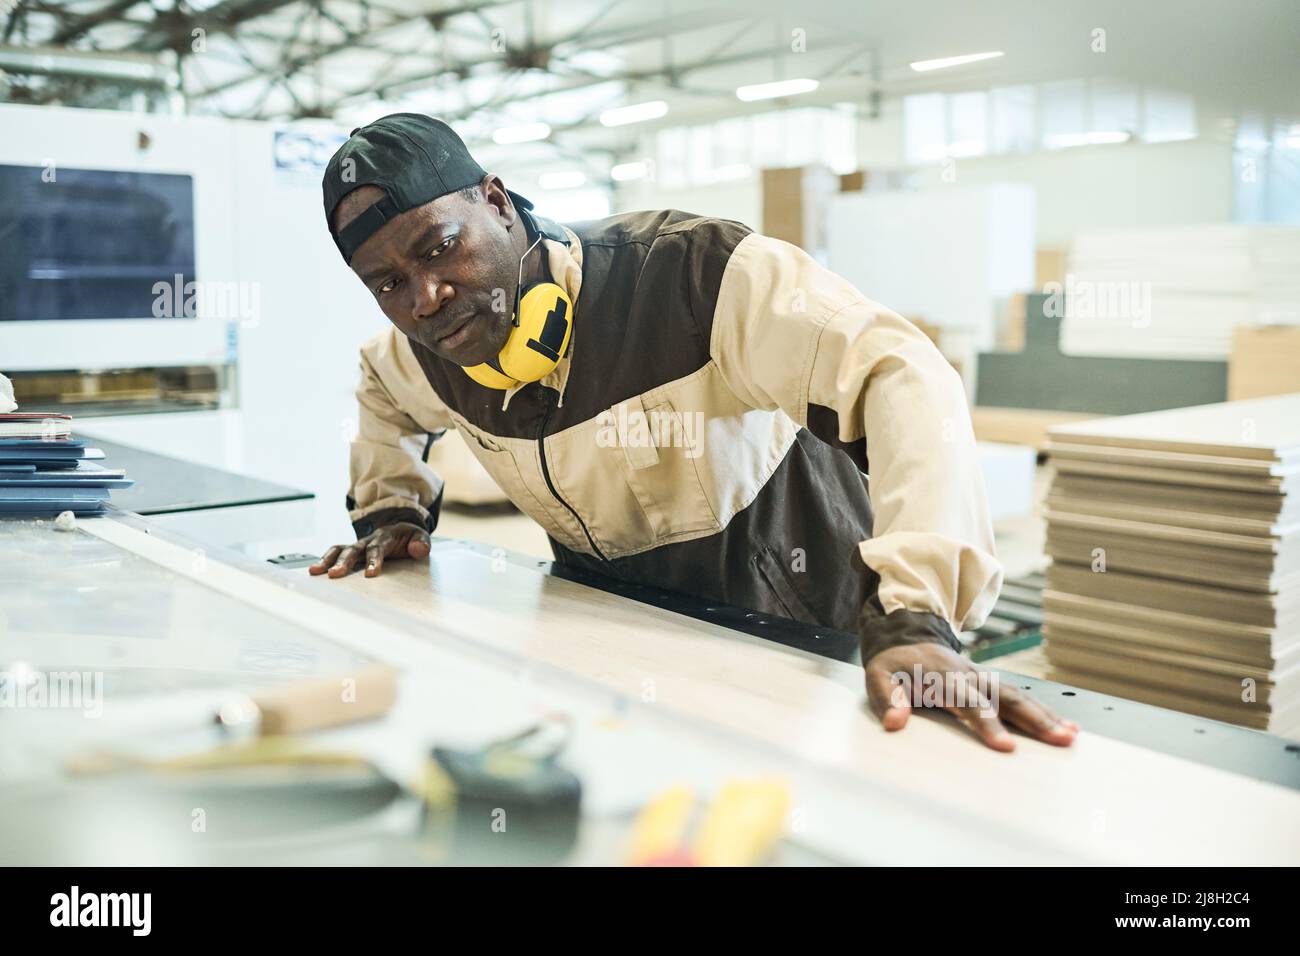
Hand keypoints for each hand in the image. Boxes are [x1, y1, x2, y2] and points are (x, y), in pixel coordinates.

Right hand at [308, 521, 430, 579]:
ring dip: (327, 559)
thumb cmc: (409, 536)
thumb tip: (418, 550)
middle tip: (335, 574)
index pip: (378, 549)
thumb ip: (421, 543)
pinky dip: (324, 560)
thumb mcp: (420, 537)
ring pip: (340, 549)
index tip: (370, 574)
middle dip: (344, 562)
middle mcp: (368, 540)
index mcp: (385, 537)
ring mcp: (358, 545)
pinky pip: (335, 553)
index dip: (374, 561)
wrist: (399, 528)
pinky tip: (314, 570)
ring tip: (316, 571)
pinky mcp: (351, 551)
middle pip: (354, 550)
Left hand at [863, 643, 1078, 751]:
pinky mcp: (990, 684)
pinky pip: (1020, 698)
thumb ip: (887, 699)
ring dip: (1046, 717)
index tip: (1005, 746)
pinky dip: (1044, 712)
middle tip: (1061, 740)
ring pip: (1019, 697)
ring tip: (1072, 737)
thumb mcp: (878, 677)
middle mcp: (970, 677)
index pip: (969, 702)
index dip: (987, 723)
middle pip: (1006, 698)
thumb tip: (895, 722)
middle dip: (1034, 720)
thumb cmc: (892, 664)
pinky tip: (1067, 726)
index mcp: (943, 678)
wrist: (905, 637)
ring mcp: (983, 679)